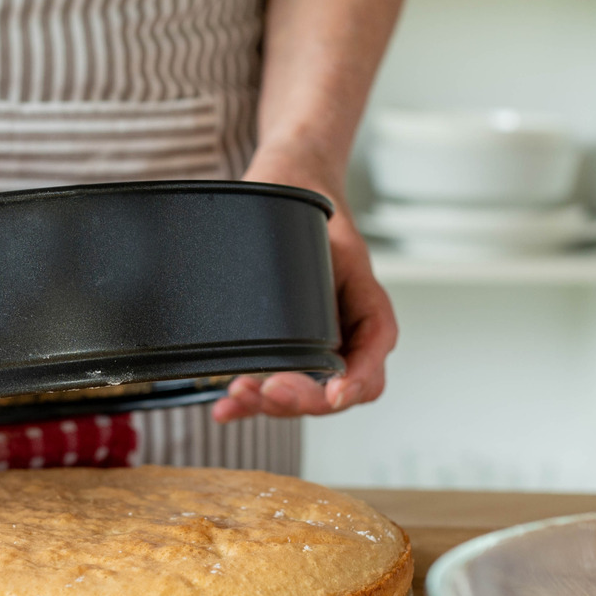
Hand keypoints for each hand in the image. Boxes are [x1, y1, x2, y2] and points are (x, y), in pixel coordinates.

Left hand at [213, 149, 397, 422]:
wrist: (288, 185)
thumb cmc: (309, 208)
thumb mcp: (318, 231)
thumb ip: (313, 266)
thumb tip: (288, 302)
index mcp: (366, 311)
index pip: (372, 359)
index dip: (355, 382)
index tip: (333, 392)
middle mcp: (343, 338)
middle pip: (335, 392)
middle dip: (301, 398)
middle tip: (269, 389)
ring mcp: (312, 349)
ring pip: (302, 396)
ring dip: (269, 405)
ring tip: (238, 394)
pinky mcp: (278, 353)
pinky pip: (268, 388)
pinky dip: (246, 403)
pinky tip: (223, 409)